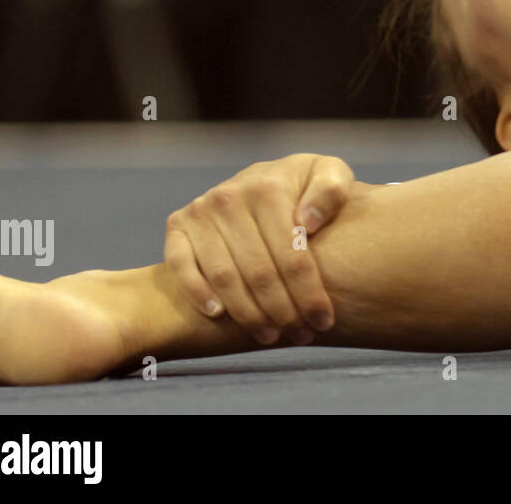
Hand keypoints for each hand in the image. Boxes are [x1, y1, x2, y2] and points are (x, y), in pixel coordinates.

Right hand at [164, 153, 354, 344]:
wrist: (269, 178)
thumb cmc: (307, 186)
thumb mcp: (330, 174)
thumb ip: (332, 190)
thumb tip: (307, 222)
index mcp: (269, 187)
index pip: (291, 254)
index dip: (309, 293)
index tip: (324, 320)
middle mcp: (230, 197)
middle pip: (259, 272)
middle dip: (283, 311)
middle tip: (300, 335)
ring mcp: (200, 211)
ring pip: (224, 276)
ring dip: (248, 313)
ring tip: (270, 335)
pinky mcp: (178, 225)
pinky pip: (179, 265)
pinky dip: (196, 292)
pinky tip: (218, 314)